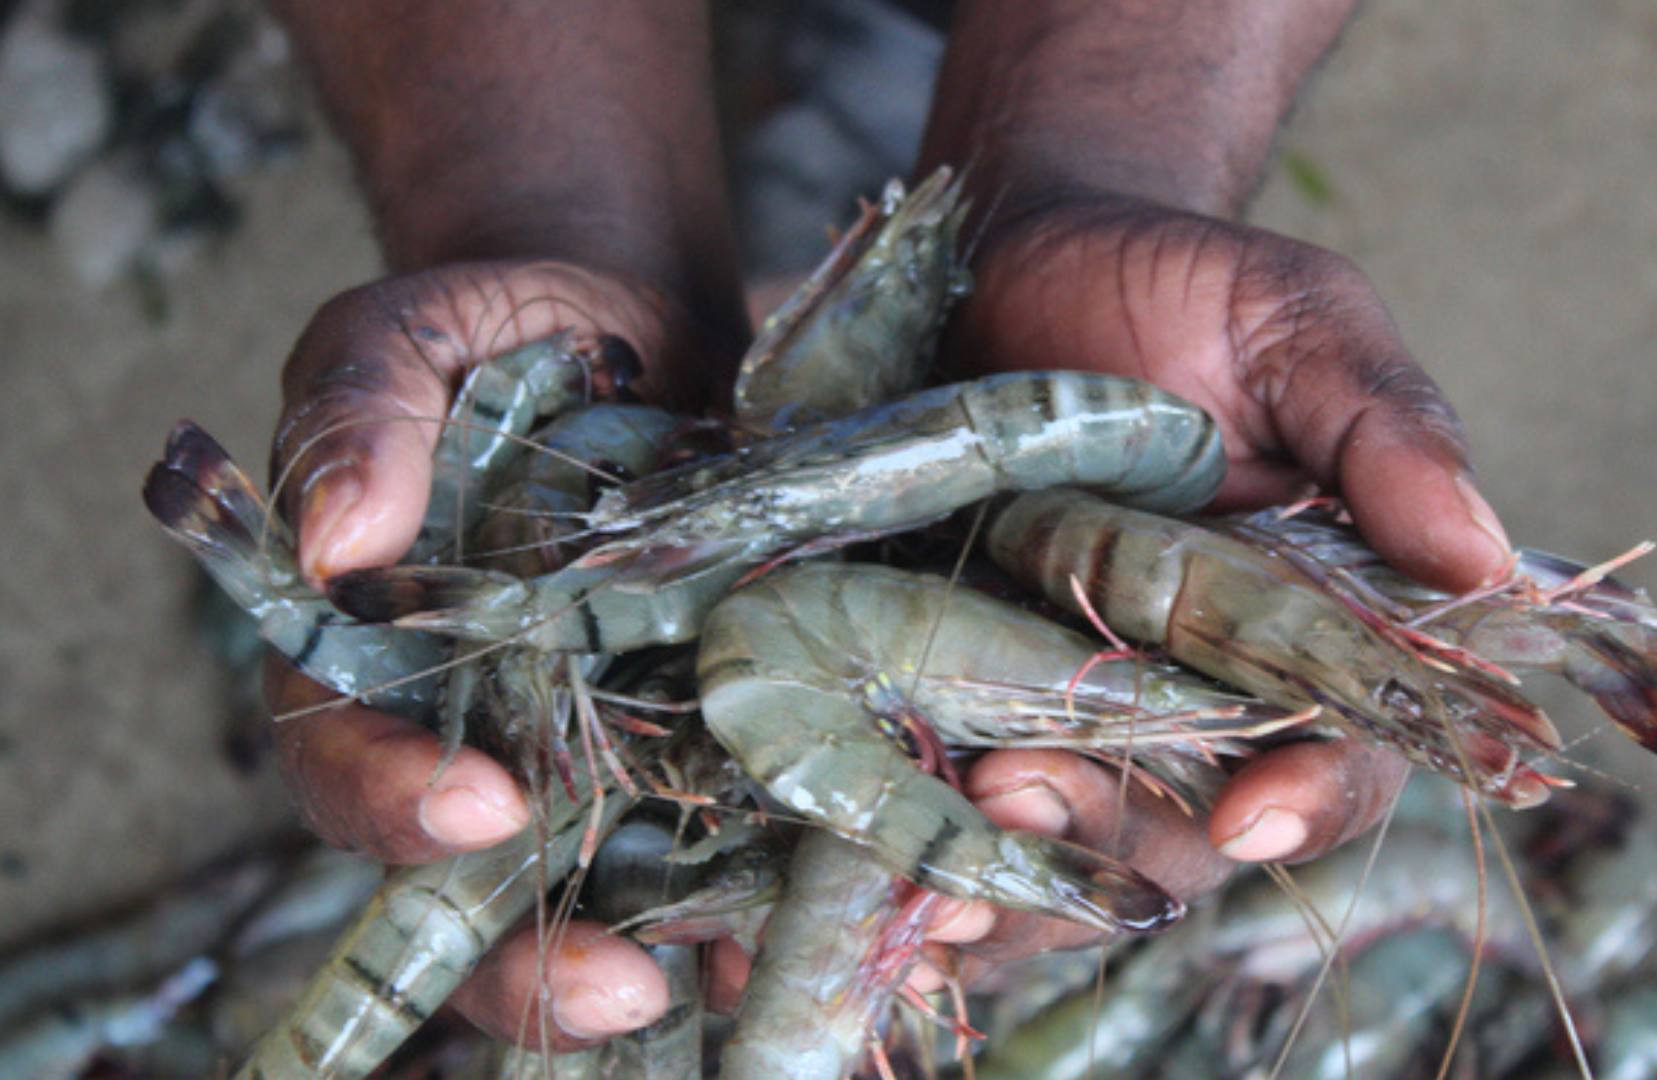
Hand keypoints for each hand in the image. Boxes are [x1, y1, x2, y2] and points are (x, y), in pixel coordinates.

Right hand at [265, 259, 716, 1048]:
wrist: (629, 324)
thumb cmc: (491, 331)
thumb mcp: (406, 342)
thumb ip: (358, 418)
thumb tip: (332, 538)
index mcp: (368, 666)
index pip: (347, 764)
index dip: (397, 804)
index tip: (480, 807)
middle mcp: (477, 736)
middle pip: (475, 889)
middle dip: (537, 962)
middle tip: (621, 988)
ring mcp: (595, 748)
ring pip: (610, 892)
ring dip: (677, 956)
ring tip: (753, 985)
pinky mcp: (703, 735)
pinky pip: (723, 837)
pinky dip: (769, 890)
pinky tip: (836, 908)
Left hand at [919, 189, 1510, 967]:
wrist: (1017, 257)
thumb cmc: (1179, 287)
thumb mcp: (1296, 325)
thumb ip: (1386, 429)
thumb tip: (1484, 564)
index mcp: (1308, 632)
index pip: (1344, 758)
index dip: (1312, 800)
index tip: (1251, 811)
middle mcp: (1194, 697)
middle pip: (1185, 835)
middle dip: (1112, 840)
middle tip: (1022, 791)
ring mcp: (1069, 706)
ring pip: (1062, 852)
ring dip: (1006, 881)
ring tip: (939, 867)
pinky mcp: (953, 695)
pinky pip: (945, 807)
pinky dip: (912, 850)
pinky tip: (859, 865)